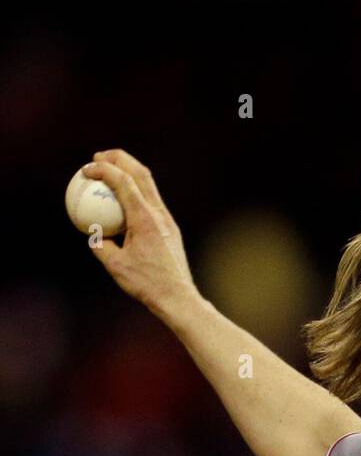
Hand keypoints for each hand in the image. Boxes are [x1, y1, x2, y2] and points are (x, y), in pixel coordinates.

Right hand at [80, 150, 197, 320]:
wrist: (178, 298)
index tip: (86, 169)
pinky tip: (122, 199)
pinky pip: (151, 200)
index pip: (123, 181)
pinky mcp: (169, 228)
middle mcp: (158, 214)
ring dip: (128, 172)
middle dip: (118, 158)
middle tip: (98, 157)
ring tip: (110, 172)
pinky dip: (135, 191)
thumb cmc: (147, 284)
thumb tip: (93, 232)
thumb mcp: (115, 265)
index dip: (103, 169)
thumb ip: (100, 244)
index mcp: (144, 219)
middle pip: (140, 173)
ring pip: (148, 185)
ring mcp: (167, 220)